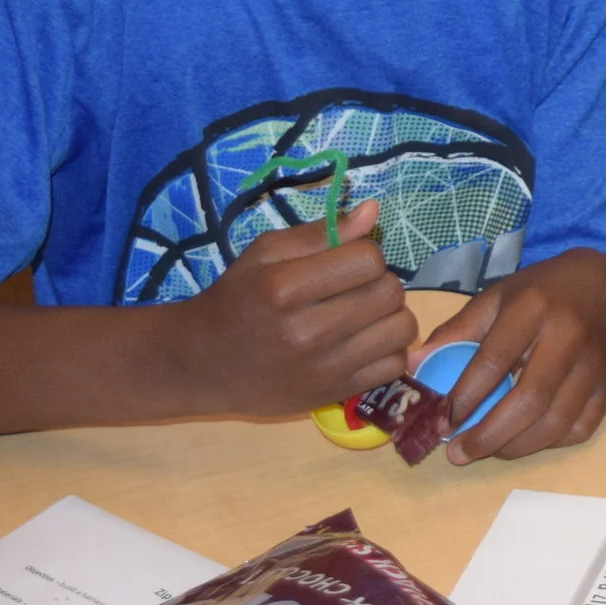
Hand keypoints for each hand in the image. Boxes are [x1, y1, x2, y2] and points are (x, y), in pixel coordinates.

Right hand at [173, 198, 414, 416]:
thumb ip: (321, 232)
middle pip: (389, 292)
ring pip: (401, 328)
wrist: (203, 363)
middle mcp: (306, 332)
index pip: (368, 259)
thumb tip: (372, 211)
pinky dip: (389, 349)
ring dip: (391, 315)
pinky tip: (365, 342)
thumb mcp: (265, 254)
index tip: (345, 263)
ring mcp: (323, 368)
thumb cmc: (237, 299)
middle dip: (380, 282)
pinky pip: (395, 364)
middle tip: (356, 288)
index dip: (364, 255)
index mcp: (285, 289)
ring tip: (365, 314)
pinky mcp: (334, 393)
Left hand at [419, 247, 605, 462]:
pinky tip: (524, 439)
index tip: (441, 420)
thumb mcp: (497, 298)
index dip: (463, 398)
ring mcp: (594, 364)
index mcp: (533, 308)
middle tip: (456, 452)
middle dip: (487, 436)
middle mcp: (568, 336)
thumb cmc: (541, 291)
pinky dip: (547, 444)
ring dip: (514, 447)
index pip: (493, 362)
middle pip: (528, 400)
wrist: (604, 283)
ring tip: (486, 449)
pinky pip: (579, 429)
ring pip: (555, 422)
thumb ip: (456, 331)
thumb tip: (412, 366)